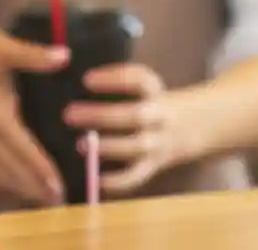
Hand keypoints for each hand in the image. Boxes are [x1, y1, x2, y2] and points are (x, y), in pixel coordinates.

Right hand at [0, 22, 69, 206]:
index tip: (59, 188)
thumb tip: (65, 56)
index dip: (43, 170)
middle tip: (55, 201)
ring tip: (36, 195)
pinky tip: (5, 173)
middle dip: (33, 185)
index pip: (24, 149)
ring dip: (16, 182)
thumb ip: (33, 56)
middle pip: (10, 167)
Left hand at [64, 63, 189, 196]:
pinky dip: (118, 180)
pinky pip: (137, 175)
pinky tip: (96, 178)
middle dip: (102, 116)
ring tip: (79, 145)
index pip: (139, 79)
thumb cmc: (147, 100)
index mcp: (154, 90)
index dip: (115, 79)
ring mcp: (158, 142)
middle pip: (135, 115)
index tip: (86, 79)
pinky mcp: (153, 165)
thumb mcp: (141, 86)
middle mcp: (159, 115)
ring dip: (108, 147)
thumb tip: (66, 78)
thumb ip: (113, 83)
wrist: (192, 125)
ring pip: (137, 146)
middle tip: (69, 114)